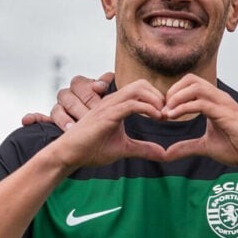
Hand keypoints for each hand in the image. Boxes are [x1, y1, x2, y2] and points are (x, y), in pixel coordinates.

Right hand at [21, 72, 113, 128]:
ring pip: (57, 109)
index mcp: (83, 89)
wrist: (104, 135)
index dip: (90, 86)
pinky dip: (33, 118)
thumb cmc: (109, 116)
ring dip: (63, 118)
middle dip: (81, 107)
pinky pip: (39, 118)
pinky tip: (27, 120)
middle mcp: (70, 97)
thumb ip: (106, 86)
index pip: (80, 82)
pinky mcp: (51, 122)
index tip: (99, 90)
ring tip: (71, 129)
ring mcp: (61, 109)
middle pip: (68, 96)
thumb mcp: (111, 101)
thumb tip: (106, 78)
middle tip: (90, 116)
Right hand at [50, 78, 167, 169]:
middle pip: (141, 83)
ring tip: (163, 116)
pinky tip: (157, 118)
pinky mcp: (107, 115)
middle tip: (168, 114)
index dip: (157, 98)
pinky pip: (132, 104)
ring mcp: (109, 106)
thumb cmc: (90, 149)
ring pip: (138, 89)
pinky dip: (148, 108)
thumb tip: (164, 154)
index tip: (166, 115)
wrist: (69, 154)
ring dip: (155, 100)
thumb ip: (143, 149)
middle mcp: (113, 101)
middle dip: (159, 96)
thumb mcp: (123, 148)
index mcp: (116, 105)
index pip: (141, 89)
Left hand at [160, 75, 237, 168]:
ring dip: (176, 97)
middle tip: (162, 110)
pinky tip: (174, 117)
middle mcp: (218, 98)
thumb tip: (167, 153)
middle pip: (190, 79)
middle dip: (172, 92)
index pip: (190, 84)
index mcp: (214, 102)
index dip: (173, 94)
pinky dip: (183, 107)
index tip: (163, 112)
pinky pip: (201, 103)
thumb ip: (187, 147)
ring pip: (195, 86)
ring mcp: (223, 104)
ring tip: (167, 113)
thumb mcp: (206, 147)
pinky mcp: (226, 113)